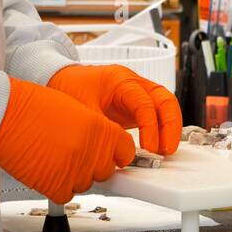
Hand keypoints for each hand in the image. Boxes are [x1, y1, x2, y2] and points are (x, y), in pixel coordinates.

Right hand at [0, 77, 134, 203]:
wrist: (3, 114)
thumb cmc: (31, 107)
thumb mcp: (75, 109)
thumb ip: (95, 130)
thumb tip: (104, 147)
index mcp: (101, 129)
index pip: (125, 152)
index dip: (116, 154)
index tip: (111, 156)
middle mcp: (91, 151)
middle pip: (105, 171)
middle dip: (92, 165)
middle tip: (73, 154)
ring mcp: (75, 170)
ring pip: (85, 184)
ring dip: (73, 176)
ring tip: (53, 157)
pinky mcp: (55, 185)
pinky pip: (65, 195)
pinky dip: (56, 186)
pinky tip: (45, 169)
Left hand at [48, 64, 181, 154]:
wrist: (60, 80)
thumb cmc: (68, 86)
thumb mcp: (81, 109)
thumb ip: (101, 129)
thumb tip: (117, 151)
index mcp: (120, 80)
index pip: (145, 103)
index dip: (150, 127)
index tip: (149, 148)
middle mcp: (133, 84)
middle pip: (165, 100)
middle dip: (171, 126)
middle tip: (167, 149)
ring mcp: (136, 94)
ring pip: (165, 106)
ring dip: (169, 128)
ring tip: (165, 150)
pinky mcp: (135, 107)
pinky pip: (156, 115)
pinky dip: (160, 130)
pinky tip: (157, 145)